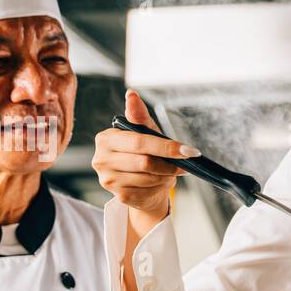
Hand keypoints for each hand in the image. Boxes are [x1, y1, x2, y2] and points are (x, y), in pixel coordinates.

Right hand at [92, 90, 199, 225]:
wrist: (143, 184)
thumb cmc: (144, 154)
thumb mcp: (144, 132)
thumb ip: (138, 115)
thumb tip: (131, 94)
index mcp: (106, 139)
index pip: (139, 141)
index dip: (166, 146)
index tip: (187, 150)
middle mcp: (102, 159)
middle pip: (144, 162)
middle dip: (169, 163)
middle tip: (184, 164)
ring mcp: (108, 179)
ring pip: (149, 178)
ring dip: (166, 176)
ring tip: (170, 172)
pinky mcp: (119, 196)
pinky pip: (148, 191)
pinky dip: (161, 186)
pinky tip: (160, 182)